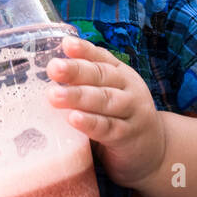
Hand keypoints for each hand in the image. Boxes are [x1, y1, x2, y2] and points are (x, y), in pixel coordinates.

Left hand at [46, 34, 166, 190]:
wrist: (155, 153)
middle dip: (75, 71)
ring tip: (54, 95)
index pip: (101, 58)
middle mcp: (128, 89)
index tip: (65, 44)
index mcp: (120, 74)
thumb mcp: (107, 97)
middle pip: (101, 76)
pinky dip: (90, 123)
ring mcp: (131, 112)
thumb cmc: (119, 120)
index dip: (83, 50)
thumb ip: (84, 86)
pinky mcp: (128, 136)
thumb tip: (41, 78)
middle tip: (53, 68)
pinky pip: (108, 128)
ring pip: (104, 100)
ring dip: (78, 96)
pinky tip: (74, 119)